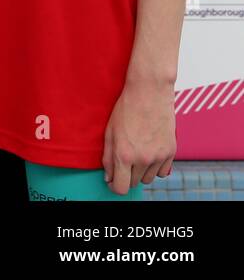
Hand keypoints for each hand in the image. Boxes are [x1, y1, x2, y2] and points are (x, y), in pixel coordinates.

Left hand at [102, 80, 175, 194]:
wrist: (149, 92)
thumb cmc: (126, 109)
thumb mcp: (109, 132)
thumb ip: (108, 157)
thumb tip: (109, 177)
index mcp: (124, 154)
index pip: (121, 187)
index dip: (115, 185)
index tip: (113, 180)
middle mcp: (143, 158)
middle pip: (134, 183)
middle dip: (126, 176)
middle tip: (123, 160)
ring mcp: (159, 156)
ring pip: (148, 178)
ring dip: (141, 171)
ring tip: (137, 152)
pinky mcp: (171, 152)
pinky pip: (163, 172)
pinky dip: (156, 167)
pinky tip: (149, 153)